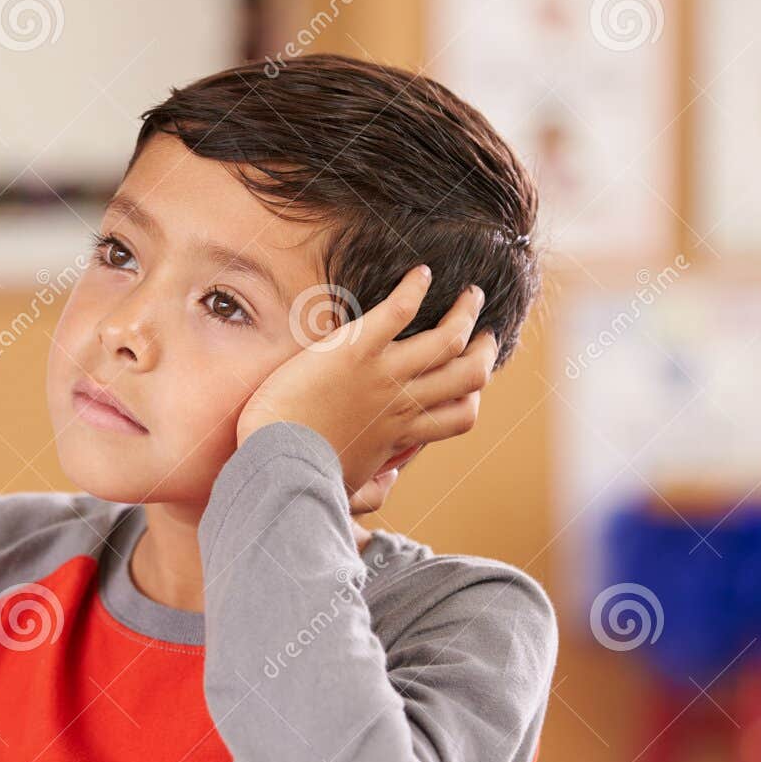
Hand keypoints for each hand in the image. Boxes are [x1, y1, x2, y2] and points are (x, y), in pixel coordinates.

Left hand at [238, 265, 496, 493]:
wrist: (275, 463)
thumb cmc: (303, 476)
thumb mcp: (349, 488)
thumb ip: (376, 488)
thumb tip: (394, 478)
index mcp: (401, 433)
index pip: (461, 415)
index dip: (473, 395)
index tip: (470, 382)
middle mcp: (403, 402)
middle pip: (470, 375)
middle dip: (485, 350)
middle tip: (485, 332)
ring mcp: (383, 374)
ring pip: (449, 340)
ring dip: (466, 313)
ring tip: (471, 295)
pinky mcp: (355, 349)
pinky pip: (399, 311)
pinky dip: (415, 288)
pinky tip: (421, 273)